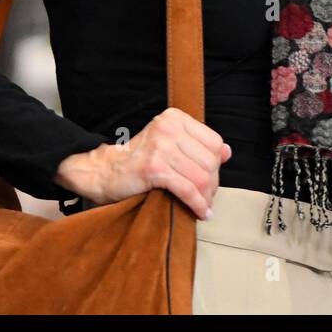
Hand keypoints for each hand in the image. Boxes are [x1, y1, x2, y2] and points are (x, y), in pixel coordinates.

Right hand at [54, 107, 231, 219]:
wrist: (104, 172)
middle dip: (212, 184)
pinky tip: (199, 212)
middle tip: (207, 198)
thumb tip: (228, 152)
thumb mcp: (169, 144)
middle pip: (210, 161)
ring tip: (203, 207)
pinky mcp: (154, 168)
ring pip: (201, 177)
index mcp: (175, 118)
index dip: (217, 165)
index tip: (211, 179)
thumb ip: (197, 146)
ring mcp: (161, 147)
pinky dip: (197, 204)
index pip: (214, 142)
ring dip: (206, 197)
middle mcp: (169, 128)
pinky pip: (187, 189)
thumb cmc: (139, 161)